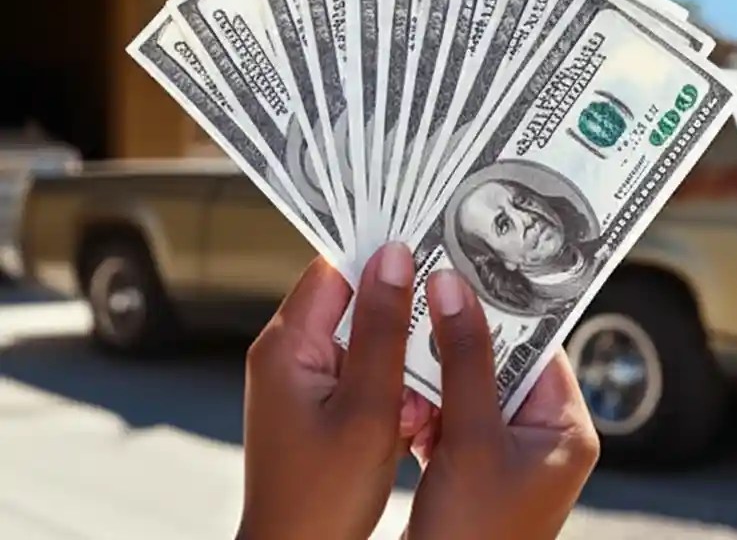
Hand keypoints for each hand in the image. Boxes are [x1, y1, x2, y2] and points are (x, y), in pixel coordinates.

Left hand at [238, 243, 430, 539]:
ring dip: (402, 360)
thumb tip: (395, 257)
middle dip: (402, 315)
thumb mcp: (368, 407)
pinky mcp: (319, 405)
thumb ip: (383, 329)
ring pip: (366, 341)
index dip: (382, 254)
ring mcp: (302, 381)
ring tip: (418, 397)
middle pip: (353, 301)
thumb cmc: (322, 498)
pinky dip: (394, 389)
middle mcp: (288, 355)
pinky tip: (410, 421)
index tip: (430, 244)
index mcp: (287, 345)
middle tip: (442, 321)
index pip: (335, 268)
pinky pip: (365, 374)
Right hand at [404, 271, 600, 539]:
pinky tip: (405, 414)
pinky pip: (452, 423)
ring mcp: (509, 460)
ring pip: (470, 392)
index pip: (541, 346)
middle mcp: (545, 440)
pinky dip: (426, 414)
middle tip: (425, 301)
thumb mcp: (471, 438)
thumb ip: (464, 358)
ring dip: (436, 380)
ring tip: (409, 368)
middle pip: (503, 365)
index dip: (504, 309)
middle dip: (459, 344)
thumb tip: (452, 287)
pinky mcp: (475, 475)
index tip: (466, 270)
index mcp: (567, 429)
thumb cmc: (474, 534)